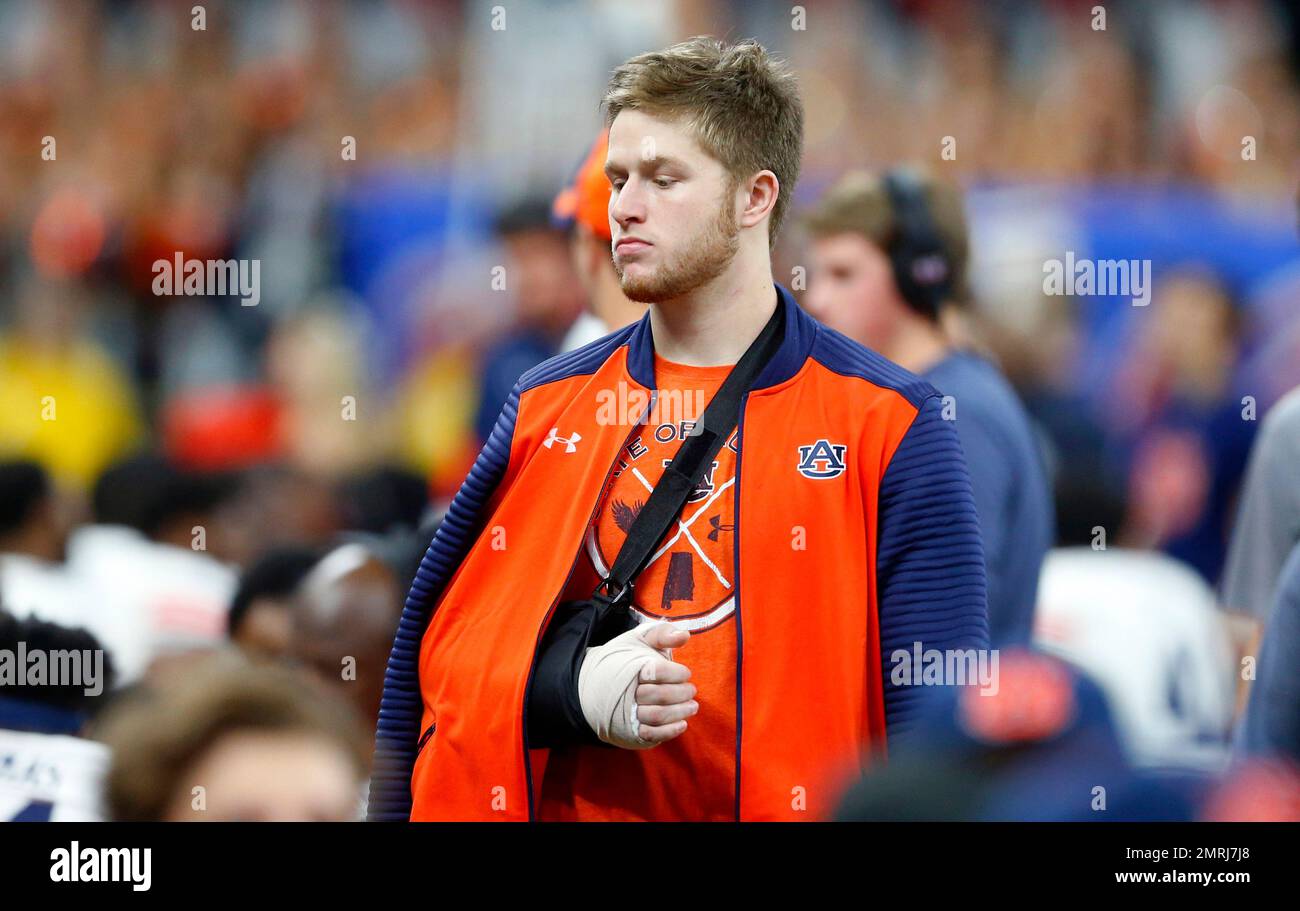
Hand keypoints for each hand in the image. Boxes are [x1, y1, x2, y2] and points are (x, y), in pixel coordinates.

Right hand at [632, 622, 697, 743]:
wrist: (595, 684)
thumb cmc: (625, 659)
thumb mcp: (640, 640)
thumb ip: (663, 634)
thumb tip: (684, 636)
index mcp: (629, 668)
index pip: (657, 671)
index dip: (676, 672)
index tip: (685, 673)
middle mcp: (626, 692)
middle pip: (659, 695)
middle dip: (681, 693)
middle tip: (692, 690)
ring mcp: (627, 714)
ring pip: (657, 716)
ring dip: (680, 712)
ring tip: (692, 706)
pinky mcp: (629, 731)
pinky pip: (651, 735)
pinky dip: (670, 731)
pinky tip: (682, 723)